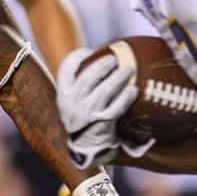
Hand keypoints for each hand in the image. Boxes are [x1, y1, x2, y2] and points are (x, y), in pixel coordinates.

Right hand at [56, 48, 138, 167]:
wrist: (84, 145)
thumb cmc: (81, 115)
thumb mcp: (71, 99)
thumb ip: (79, 81)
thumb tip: (97, 55)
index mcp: (63, 94)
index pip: (66, 69)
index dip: (77, 56)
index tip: (89, 51)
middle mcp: (72, 103)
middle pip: (88, 78)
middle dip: (102, 65)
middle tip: (114, 58)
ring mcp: (87, 114)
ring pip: (104, 91)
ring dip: (118, 78)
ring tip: (128, 69)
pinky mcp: (102, 123)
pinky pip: (116, 108)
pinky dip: (126, 98)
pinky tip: (133, 90)